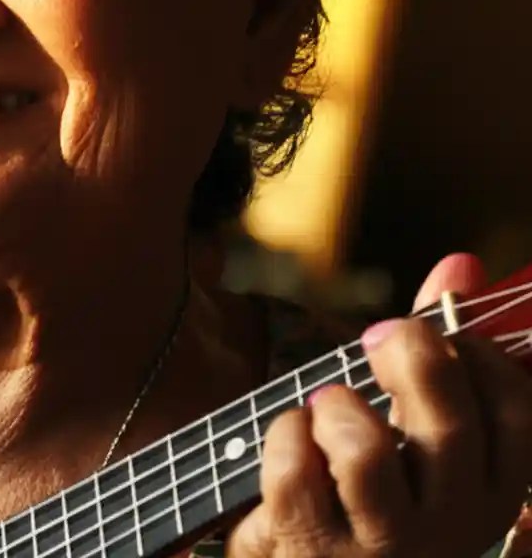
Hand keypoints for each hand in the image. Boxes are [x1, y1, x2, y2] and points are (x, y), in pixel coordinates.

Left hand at [228, 254, 531, 556]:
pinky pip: (295, 471)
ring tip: (325, 406)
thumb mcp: (413, 429)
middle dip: (408, 358)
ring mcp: (384, 546)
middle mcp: (452, 529)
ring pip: (365, 452)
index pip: (519, 414)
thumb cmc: (365, 492)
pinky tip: (290, 438)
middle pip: (448, 425)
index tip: (443, 335)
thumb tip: (460, 263)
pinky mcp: (313, 551)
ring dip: (336, 405)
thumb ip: (438, 349)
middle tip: (376, 339)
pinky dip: (284, 435)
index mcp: (493, 496)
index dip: (480, 355)